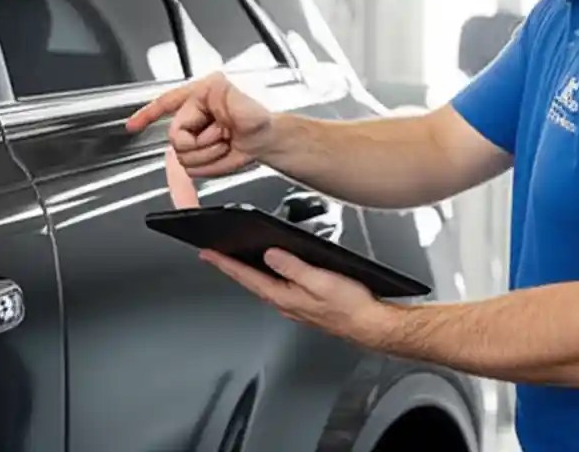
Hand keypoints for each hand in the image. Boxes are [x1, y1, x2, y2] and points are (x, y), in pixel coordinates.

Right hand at [125, 73, 273, 176]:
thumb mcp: (245, 102)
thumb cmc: (262, 120)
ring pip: (182, 157)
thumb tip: (208, 90)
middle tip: (223, 137)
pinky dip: (209, 166)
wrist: (268, 142)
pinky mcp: (199, 154)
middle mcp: (195, 114)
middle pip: (174, 138)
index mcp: (202, 95)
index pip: (167, 102)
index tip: (132, 125)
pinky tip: (223, 155)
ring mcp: (195, 135)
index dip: (147, 114)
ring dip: (207, 156)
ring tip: (225, 144)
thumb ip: (223, 95)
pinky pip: (192, 169)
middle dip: (200, 143)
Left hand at [199, 248, 397, 348]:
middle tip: (214, 255)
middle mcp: (285, 303)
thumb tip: (270, 254)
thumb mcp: (319, 280)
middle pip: (250, 282)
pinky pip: (278, 288)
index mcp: (284, 296)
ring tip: (236, 261)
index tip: (208, 254)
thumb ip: (293, 267)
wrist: (370, 324)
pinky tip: (271, 273)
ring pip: (263, 286)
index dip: (225, 264)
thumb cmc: (350, 306)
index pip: (247, 277)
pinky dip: (268, 278)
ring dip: (248, 273)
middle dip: (231, 267)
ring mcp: (295, 305)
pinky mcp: (306, 305)